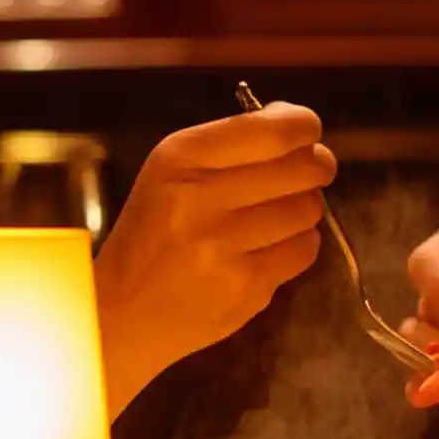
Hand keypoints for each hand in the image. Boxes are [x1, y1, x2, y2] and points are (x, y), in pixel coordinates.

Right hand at [94, 102, 335, 414]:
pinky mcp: (246, 287)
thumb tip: (298, 124)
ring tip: (278, 215)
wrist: (121, 313)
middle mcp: (201, 198)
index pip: (274, 131)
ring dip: (304, 208)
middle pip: (302, 168)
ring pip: (308, 209)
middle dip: (316, 165)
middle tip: (311, 171)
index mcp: (181, 158)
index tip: (306, 132)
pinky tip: (271, 247)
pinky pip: (305, 249)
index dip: (304, 126)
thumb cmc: (153, 234)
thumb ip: (233, 142)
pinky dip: (299, 244)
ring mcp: (224, 246)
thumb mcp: (172, 172)